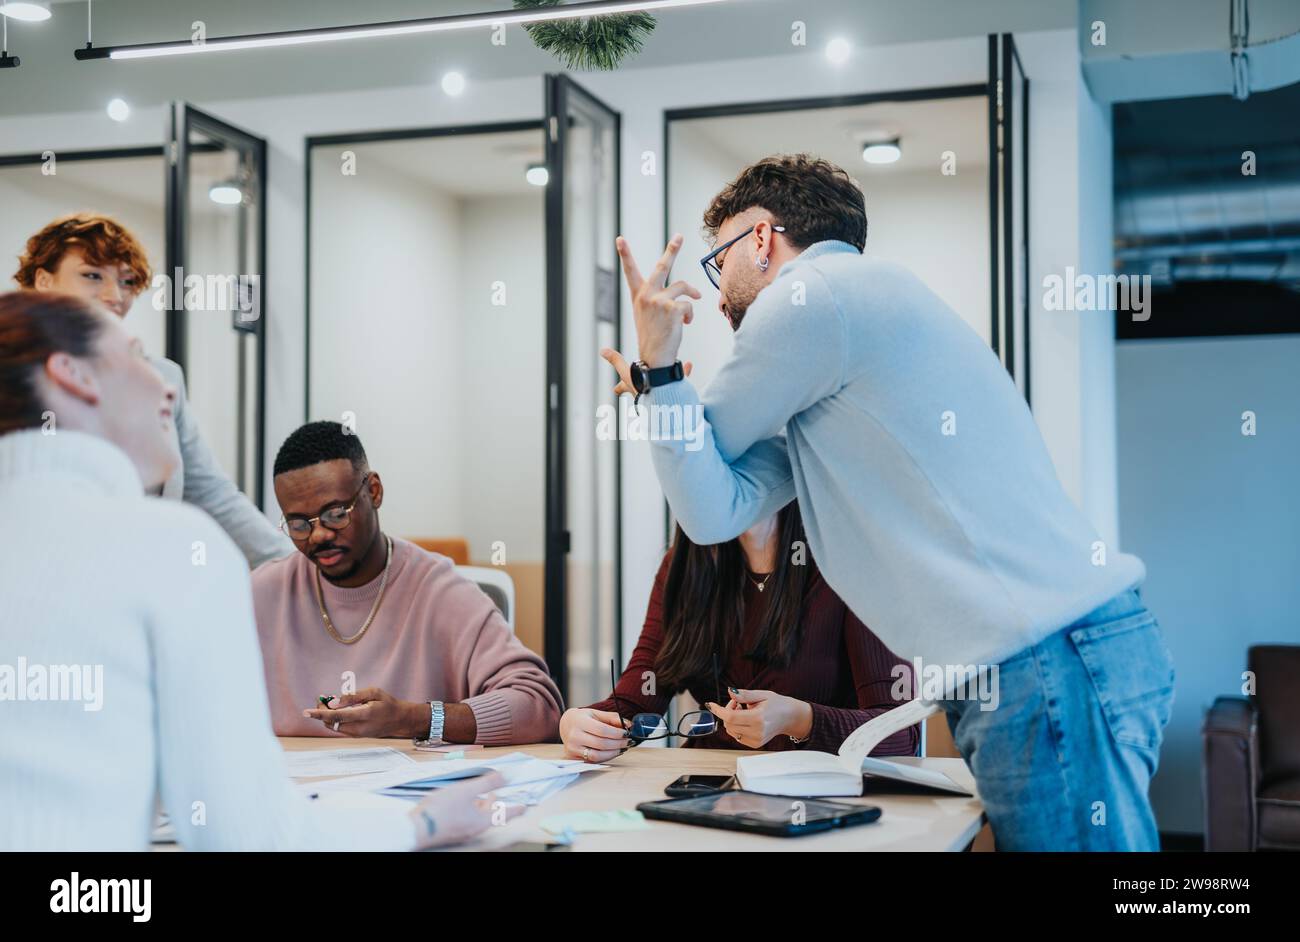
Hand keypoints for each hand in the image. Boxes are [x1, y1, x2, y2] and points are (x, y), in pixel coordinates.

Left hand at [301, 687, 425, 737]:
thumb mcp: (373, 693)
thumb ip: (353, 697)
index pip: (336, 715)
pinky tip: (335, 710)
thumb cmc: (387, 703)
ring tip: (328, 703)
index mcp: (364, 714)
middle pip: (331, 723)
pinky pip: (339, 729)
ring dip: (326, 716)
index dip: (319, 713)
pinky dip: (333, 720)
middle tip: (322, 698)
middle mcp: (359, 728)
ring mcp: (357, 734)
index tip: (306, 711)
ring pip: (333, 727)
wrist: (399, 720)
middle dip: (322, 711)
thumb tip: (333, 702)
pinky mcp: (356, 736)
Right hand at [408, 770, 523, 848]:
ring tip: (479, 796)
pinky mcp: (449, 830)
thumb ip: (488, 783)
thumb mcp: (468, 790)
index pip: (504, 815)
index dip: (514, 809)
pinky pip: (465, 819)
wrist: (416, 828)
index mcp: (481, 821)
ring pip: (476, 818)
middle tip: (497, 797)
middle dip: (494, 805)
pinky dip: (468, 810)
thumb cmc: (441, 810)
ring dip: (480, 806)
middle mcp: (473, 829)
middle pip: (489, 816)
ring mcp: (461, 831)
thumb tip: (508, 775)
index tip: (523, 807)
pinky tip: (460, 802)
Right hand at [559, 707, 630, 762]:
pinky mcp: (573, 757)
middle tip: (628, 742)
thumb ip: (612, 718)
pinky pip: (592, 761)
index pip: (602, 730)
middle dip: (618, 744)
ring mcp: (573, 748)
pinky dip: (605, 757)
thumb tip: (629, 725)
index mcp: (580, 722)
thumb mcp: (596, 713)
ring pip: (597, 755)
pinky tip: (612, 752)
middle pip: (601, 744)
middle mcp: (574, 736)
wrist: (566, 725)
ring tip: (621, 748)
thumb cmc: (582, 719)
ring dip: (613, 753)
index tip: (626, 733)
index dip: (617, 734)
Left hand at [599, 349, 692, 397]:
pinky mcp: (674, 391)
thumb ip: (615, 360)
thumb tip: (602, 351)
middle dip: (643, 384)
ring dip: (664, 376)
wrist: (662, 398)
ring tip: (669, 368)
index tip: (615, 390)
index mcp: (633, 389)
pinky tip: (688, 365)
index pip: (622, 387)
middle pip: (641, 389)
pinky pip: (678, 380)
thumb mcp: (626, 371)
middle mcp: (645, 393)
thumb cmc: (643, 387)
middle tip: (644, 382)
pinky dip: (683, 372)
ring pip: (661, 384)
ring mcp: (660, 393)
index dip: (618, 388)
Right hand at [615, 234, 701, 367]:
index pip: (630, 272)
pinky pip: (689, 304)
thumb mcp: (646, 318)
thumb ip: (652, 303)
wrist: (655, 359)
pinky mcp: (672, 308)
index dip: (625, 255)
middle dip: (672, 249)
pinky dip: (690, 315)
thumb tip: (644, 320)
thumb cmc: (652, 340)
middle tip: (679, 236)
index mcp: (638, 297)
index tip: (620, 239)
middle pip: (662, 266)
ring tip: (694, 302)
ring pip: (683, 286)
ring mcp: (659, 301)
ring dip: (692, 294)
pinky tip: (686, 324)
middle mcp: (647, 296)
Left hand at [706, 688, 812, 748]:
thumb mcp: (761, 694)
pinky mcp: (755, 744)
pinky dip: (737, 727)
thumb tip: (729, 692)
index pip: (731, 717)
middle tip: (738, 703)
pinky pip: (737, 736)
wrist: (790, 717)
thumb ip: (744, 695)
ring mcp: (757, 740)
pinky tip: (746, 719)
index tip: (711, 705)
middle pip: (729, 724)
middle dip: (727, 711)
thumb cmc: (777, 704)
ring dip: (731, 719)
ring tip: (743, 710)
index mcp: (758, 718)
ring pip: (731, 731)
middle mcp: (757, 732)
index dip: (718, 710)